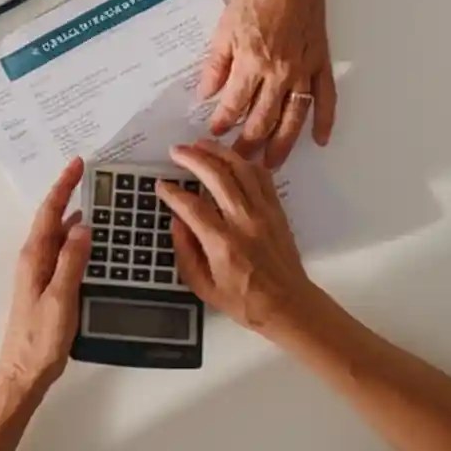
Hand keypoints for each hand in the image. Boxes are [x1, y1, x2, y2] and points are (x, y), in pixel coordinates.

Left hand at [0, 158, 89, 392]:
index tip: (77, 163)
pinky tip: (86, 239)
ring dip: (71, 214)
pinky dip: (73, 237)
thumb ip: (72, 262)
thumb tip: (82, 226)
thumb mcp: (61, 298)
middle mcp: (33, 260)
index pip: (49, 212)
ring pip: (56, 234)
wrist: (23, 373)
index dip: (63, 186)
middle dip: (67, 194)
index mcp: (34, 258)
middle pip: (51, 218)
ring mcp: (37, 273)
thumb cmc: (41, 339)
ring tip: (92, 199)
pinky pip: (60, 251)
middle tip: (87, 173)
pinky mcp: (44, 286)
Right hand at [156, 140, 316, 334]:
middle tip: (177, 152)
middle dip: (193, 158)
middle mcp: (245, 223)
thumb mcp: (203, 287)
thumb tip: (177, 222)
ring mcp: (264, 213)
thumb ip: (185, 252)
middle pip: (217, 176)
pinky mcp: (276, 210)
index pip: (192, 206)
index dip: (173, 192)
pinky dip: (245, 162)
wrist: (288, 305)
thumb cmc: (246, 301)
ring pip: (241, 168)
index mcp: (223, 244)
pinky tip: (231, 158)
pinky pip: (262, 177)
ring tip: (200, 144)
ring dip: (219, 152)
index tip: (162, 186)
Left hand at [200, 0, 336, 167]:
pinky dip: (324, 121)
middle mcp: (279, 73)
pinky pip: (326, 98)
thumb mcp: (224, 28)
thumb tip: (206, 93)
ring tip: (271, 165)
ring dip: (282, 145)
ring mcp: (304, 70)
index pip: (234, 105)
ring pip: (293, 118)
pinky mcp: (321, 63)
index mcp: (252, 62)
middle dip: (248, 145)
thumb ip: (216, 64)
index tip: (212, 137)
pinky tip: (319, 140)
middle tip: (238, 162)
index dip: (221, 125)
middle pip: (263, 120)